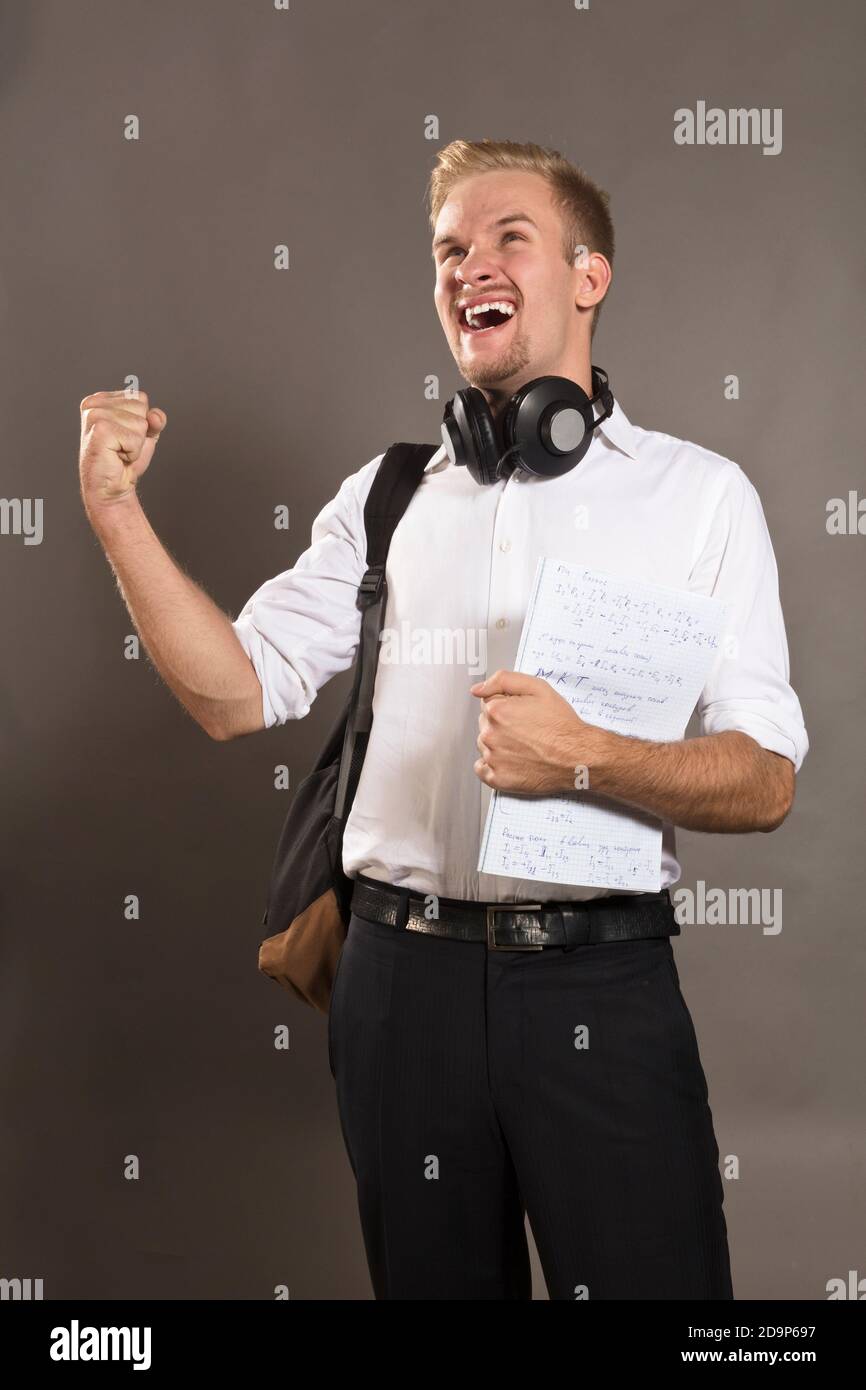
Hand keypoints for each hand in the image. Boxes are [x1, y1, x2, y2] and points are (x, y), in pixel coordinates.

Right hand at [79, 387, 166, 511]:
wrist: (112, 488)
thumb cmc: (124, 461)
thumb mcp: (145, 435)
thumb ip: (154, 420)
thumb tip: (155, 415)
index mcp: (100, 399)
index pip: (140, 398)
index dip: (142, 421)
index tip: (125, 436)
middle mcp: (94, 404)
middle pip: (141, 407)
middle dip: (139, 432)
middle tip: (121, 446)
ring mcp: (94, 415)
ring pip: (140, 423)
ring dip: (135, 444)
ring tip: (118, 451)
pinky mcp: (99, 430)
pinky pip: (135, 438)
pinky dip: (132, 453)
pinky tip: (116, 456)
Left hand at [470, 669, 610, 792]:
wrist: (577, 757)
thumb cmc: (561, 725)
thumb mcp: (538, 688)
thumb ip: (503, 680)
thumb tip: (477, 689)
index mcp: (496, 711)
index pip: (487, 702)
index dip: (506, 705)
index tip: (521, 713)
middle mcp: (490, 734)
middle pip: (485, 724)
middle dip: (501, 724)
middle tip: (525, 729)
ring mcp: (493, 758)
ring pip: (485, 745)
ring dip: (498, 744)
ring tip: (523, 746)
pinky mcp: (498, 778)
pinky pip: (482, 769)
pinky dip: (492, 766)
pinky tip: (510, 761)